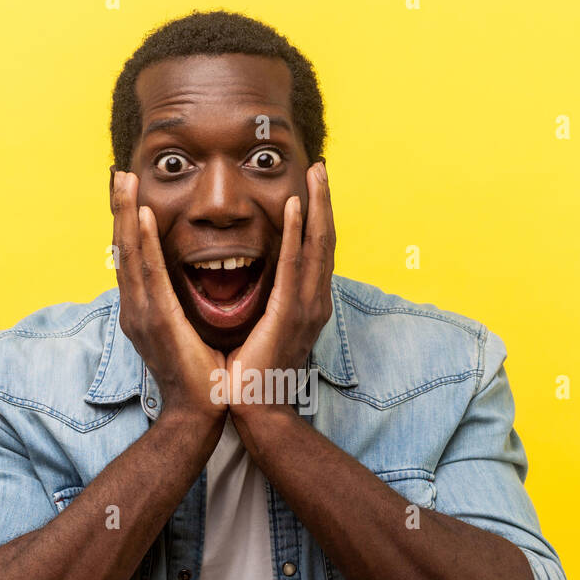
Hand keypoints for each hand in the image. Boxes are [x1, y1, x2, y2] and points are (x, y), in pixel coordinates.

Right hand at [111, 170, 225, 426]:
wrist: (198, 413)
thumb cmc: (200, 378)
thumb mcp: (187, 335)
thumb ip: (182, 312)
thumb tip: (190, 292)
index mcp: (145, 311)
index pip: (133, 259)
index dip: (129, 225)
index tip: (130, 194)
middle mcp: (136, 308)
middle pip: (123, 249)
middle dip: (120, 211)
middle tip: (119, 174)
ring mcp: (141, 313)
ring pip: (129, 254)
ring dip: (127, 215)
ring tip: (124, 181)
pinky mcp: (156, 319)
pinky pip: (149, 272)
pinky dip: (143, 241)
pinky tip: (143, 216)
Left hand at [228, 161, 334, 424]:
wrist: (257, 410)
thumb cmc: (254, 375)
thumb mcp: (265, 331)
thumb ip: (268, 306)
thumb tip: (259, 290)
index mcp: (307, 305)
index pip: (317, 252)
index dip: (317, 218)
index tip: (312, 189)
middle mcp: (315, 302)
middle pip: (325, 241)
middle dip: (324, 202)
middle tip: (320, 169)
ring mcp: (307, 308)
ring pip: (318, 246)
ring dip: (317, 206)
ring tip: (315, 174)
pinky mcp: (291, 313)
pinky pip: (295, 265)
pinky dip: (298, 233)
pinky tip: (295, 206)